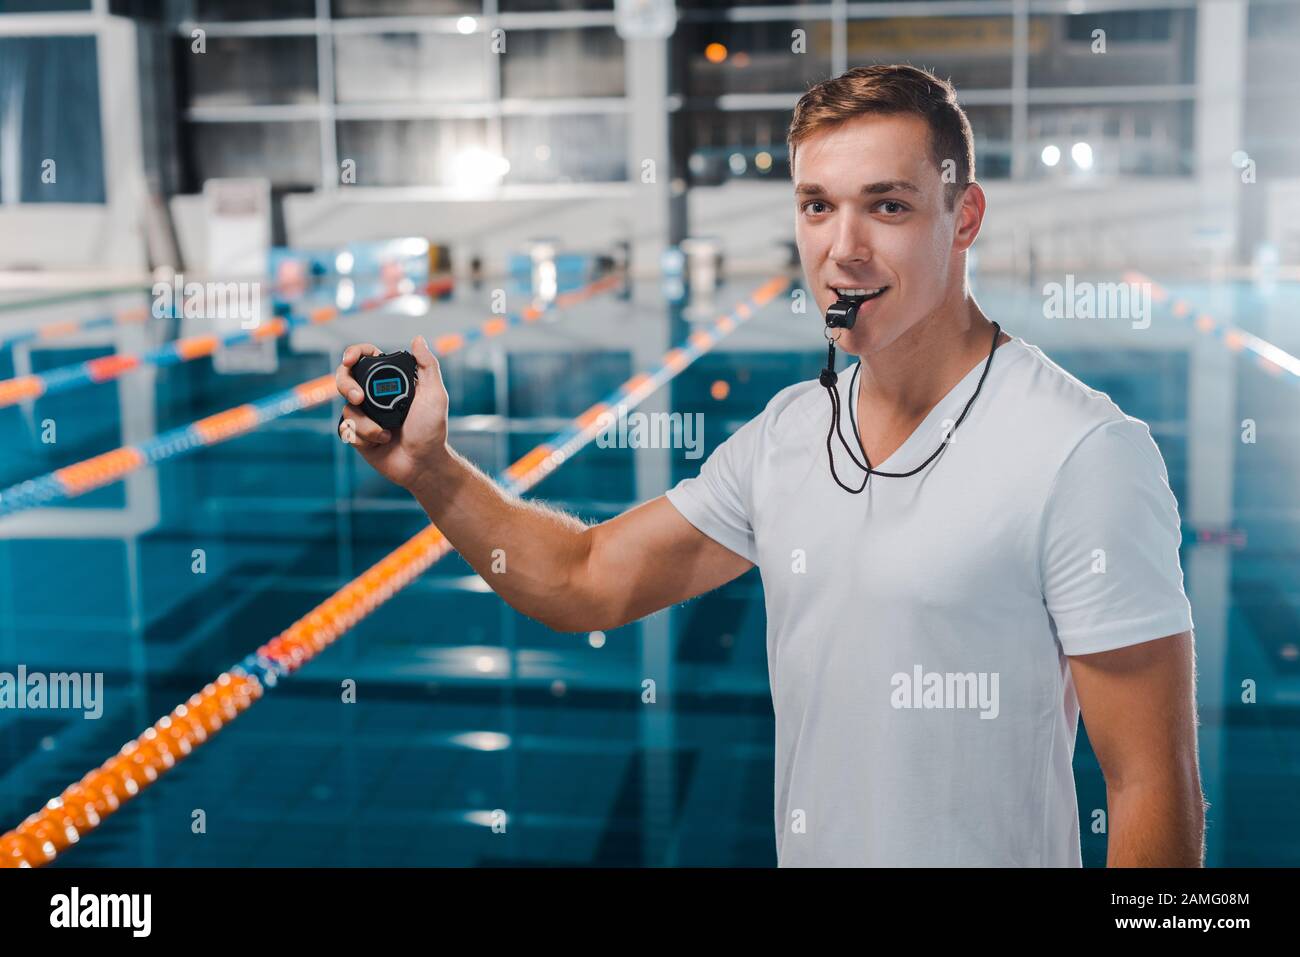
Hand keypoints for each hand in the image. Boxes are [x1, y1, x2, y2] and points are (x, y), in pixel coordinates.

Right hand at [335, 336, 449, 489]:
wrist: (422, 464)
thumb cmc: (432, 430)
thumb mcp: (435, 395)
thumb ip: (428, 366)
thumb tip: (418, 339)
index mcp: (391, 380)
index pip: (365, 357)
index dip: (353, 353)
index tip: (350, 359)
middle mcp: (374, 395)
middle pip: (344, 378)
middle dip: (346, 385)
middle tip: (359, 398)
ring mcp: (364, 414)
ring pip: (347, 407)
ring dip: (366, 423)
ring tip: (386, 434)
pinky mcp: (357, 433)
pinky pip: (346, 428)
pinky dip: (363, 436)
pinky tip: (380, 442)